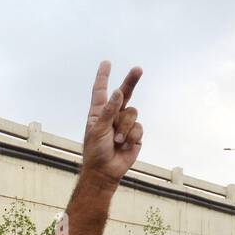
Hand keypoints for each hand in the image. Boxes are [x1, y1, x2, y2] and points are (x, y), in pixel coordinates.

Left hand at [81, 61, 143, 189]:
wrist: (106, 171)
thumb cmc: (96, 151)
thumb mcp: (98, 130)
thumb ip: (108, 111)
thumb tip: (117, 92)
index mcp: (99, 112)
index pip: (101, 91)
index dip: (103, 77)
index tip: (106, 63)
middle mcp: (113, 115)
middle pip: (125, 94)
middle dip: (131, 82)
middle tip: (138, 69)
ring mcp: (125, 124)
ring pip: (132, 113)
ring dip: (125, 128)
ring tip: (116, 141)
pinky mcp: (135, 134)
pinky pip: (138, 128)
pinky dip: (131, 137)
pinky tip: (125, 146)